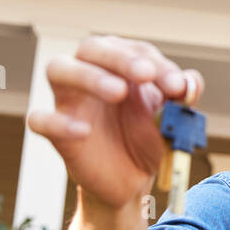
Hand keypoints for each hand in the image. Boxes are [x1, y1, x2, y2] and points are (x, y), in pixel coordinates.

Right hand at [26, 36, 204, 207]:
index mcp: (119, 66)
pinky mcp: (57, 133)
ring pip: (58, 69)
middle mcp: (90, 75)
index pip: (132, 50)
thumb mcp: (171, 117)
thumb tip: (189, 82)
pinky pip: (40, 120)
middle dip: (119, 58)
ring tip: (119, 92)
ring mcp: (70, 102)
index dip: (156, 63)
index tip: (177, 86)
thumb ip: (182, 96)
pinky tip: (84, 131)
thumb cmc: (147, 139)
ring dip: (88, 75)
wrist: (132, 182)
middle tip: (146, 74)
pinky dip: (58, 122)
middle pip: (90, 48)